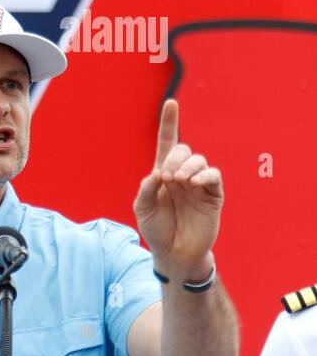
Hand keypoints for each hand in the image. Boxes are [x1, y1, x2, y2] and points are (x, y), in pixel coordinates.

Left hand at [132, 99, 222, 281]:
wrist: (173, 252)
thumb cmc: (156, 229)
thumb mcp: (142, 208)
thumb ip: (146, 189)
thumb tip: (157, 172)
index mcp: (163, 173)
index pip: (167, 143)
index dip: (169, 123)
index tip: (170, 103)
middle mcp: (182, 175)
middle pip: (184, 150)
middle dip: (174, 158)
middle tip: (167, 178)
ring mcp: (199, 184)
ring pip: (199, 160)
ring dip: (187, 167)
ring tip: (178, 182)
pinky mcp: (213, 195)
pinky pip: (213, 175)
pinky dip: (204, 175)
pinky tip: (193, 183)